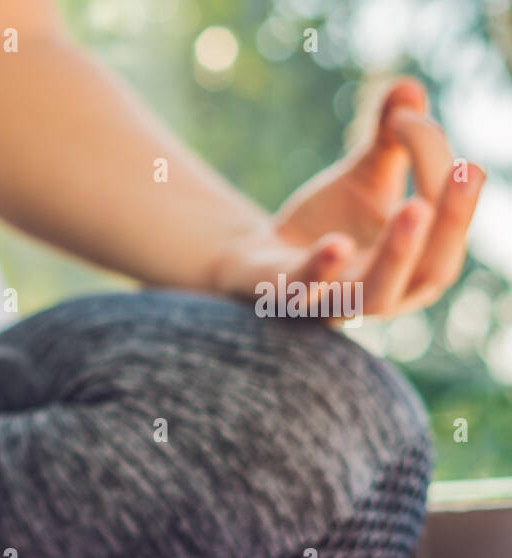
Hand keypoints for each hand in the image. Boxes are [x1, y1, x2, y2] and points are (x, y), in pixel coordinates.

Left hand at [209, 78, 484, 320]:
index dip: (439, 170)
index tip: (412, 119)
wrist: (257, 258)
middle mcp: (386, 295)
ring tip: (416, 206)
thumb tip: (407, 86)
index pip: (443, 224)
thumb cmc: (327, 223)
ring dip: (398, 254)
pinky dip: (322, 270)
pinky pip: (307, 294)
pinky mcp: (285, 299)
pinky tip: (337, 242)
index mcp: (416, 266)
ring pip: (376, 295)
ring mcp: (334, 303)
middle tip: (467, 170)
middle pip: (433, 272)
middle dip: (453, 223)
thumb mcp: (363, 177)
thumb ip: (390, 139)